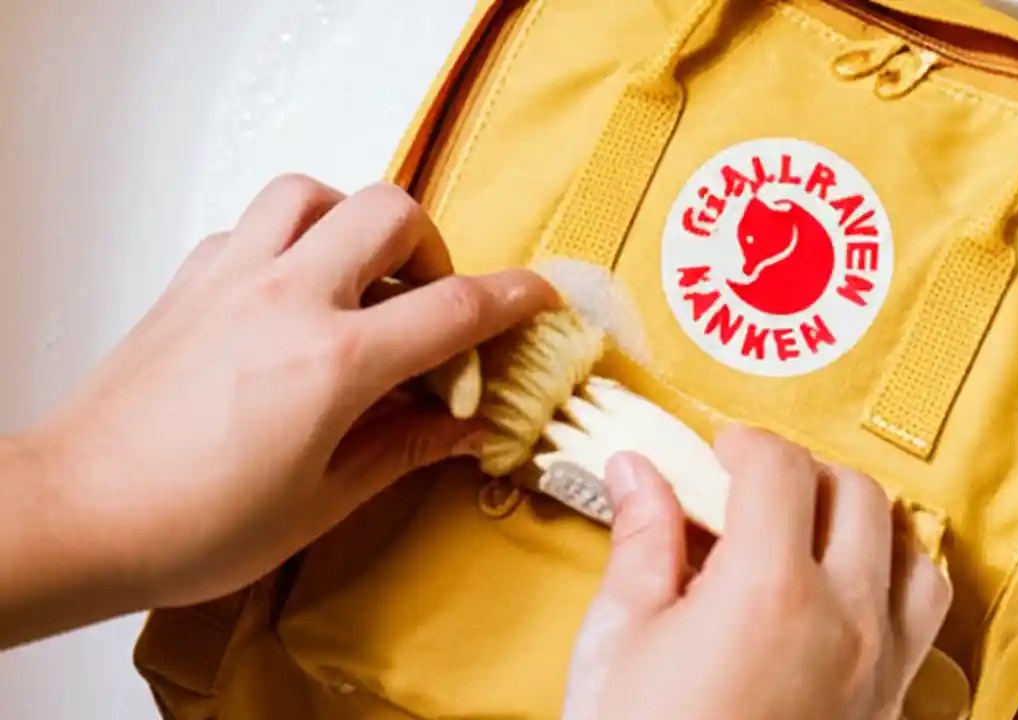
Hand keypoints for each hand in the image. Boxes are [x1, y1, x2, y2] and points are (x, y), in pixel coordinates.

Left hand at [2, 175, 555, 642]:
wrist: (75, 515)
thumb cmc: (193, 525)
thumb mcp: (322, 503)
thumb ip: (404, 449)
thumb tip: (466, 428)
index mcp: (334, 362)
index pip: (455, 306)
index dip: (515, 297)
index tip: (541, 298)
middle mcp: (287, 299)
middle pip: (389, 212)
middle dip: (431, 250)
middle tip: (427, 305)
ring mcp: (231, 279)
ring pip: (312, 194)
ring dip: (352, 223)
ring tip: (359, 279)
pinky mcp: (188, 283)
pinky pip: (252, 226)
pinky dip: (289, 241)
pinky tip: (290, 296)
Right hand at [563, 426, 950, 719]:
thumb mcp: (619, 640)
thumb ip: (642, 541)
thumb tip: (638, 472)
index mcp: (769, 591)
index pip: (781, 469)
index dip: (745, 443)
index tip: (718, 452)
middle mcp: (845, 622)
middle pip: (857, 495)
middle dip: (803, 473)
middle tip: (753, 489)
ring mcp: (880, 670)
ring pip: (912, 553)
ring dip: (867, 523)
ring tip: (812, 534)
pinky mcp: (890, 710)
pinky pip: (924, 621)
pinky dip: (896, 584)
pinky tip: (847, 597)